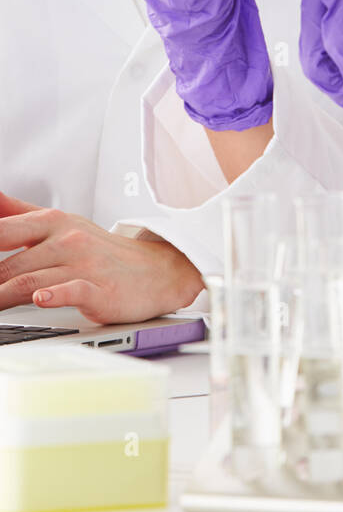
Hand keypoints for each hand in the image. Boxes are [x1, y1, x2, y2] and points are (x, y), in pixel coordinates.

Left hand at [0, 192, 203, 322]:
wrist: (156, 271)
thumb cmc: (102, 251)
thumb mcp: (61, 223)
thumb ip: (19, 213)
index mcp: (53, 222)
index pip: (3, 231)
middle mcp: (68, 240)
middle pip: (10, 264)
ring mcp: (84, 264)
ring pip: (30, 280)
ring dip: (1, 297)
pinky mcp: (100, 290)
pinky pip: (73, 290)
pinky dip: (53, 296)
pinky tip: (41, 299)